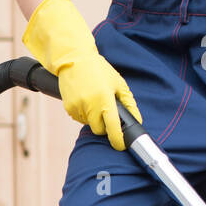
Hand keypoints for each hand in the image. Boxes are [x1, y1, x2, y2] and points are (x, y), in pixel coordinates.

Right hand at [22, 0, 141, 150]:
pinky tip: (85, 99)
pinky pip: (79, 118)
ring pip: (89, 124)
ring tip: (94, 100)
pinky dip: (84, 113)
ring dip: (93, 118)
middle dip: (104, 126)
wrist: (74, 59)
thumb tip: (137, 121)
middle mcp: (90, 105)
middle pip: (99, 130)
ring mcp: (77, 107)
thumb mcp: (119, 83)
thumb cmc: (100, 70)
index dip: (118, 140)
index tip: (121, 145)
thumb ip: (129, 103)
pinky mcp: (68, 108)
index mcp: (105, 99)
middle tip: (106, 112)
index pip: (113, 127)